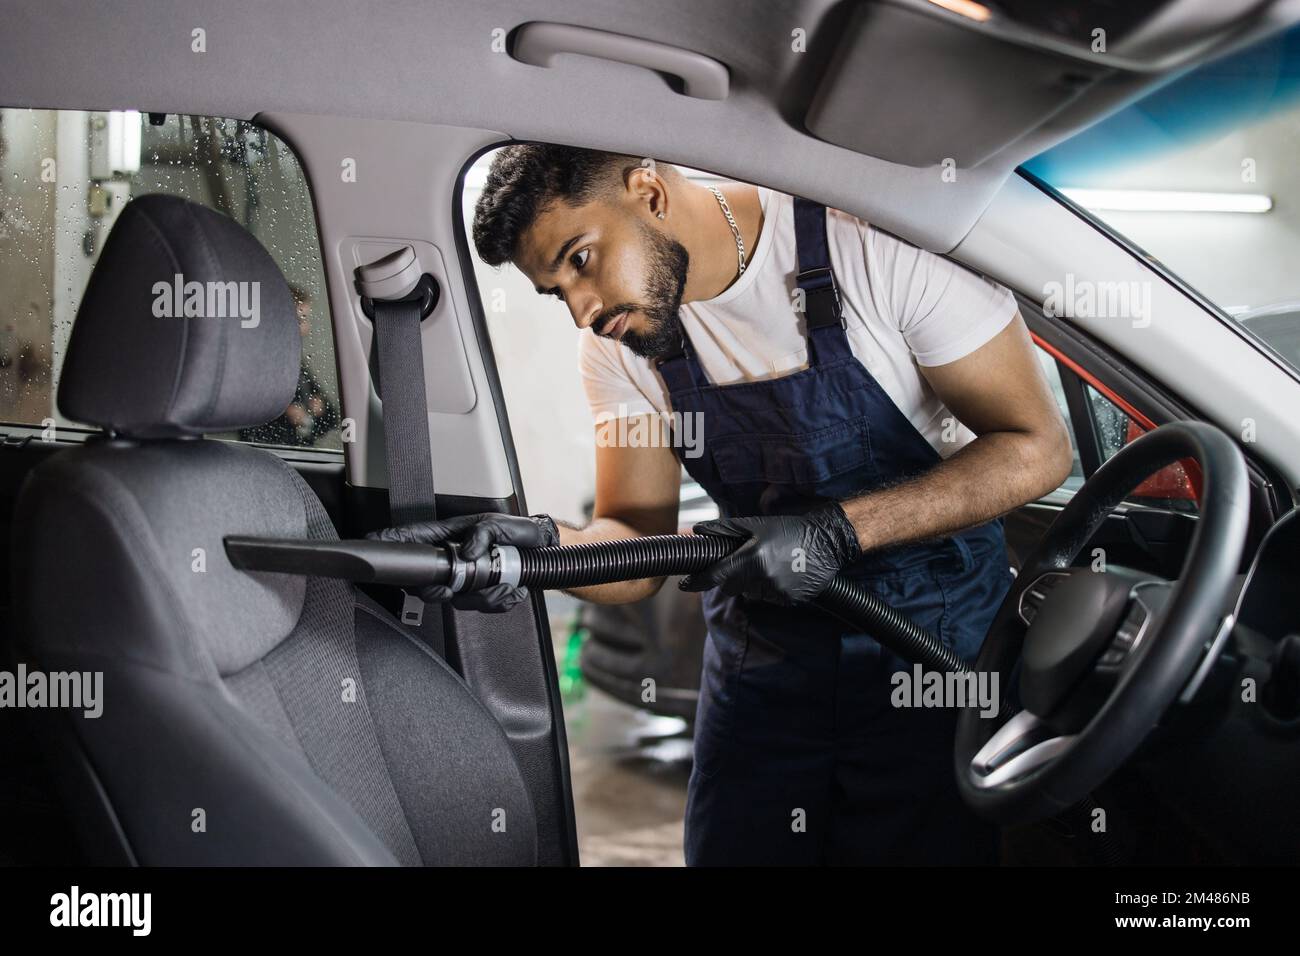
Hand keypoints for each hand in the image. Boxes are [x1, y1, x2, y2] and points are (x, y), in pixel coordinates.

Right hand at [367, 513, 558, 612]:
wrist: (543, 549)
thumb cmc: (518, 532)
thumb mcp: (499, 523)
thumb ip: (482, 534)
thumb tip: (467, 552)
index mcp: (448, 537)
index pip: (412, 542)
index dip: (391, 546)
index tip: (376, 546)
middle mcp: (452, 560)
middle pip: (425, 582)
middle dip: (436, 591)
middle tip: (450, 589)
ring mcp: (465, 579)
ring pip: (456, 600)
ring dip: (481, 598)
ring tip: (503, 586)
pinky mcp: (482, 594)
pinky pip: (482, 607)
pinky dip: (499, 602)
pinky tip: (511, 591)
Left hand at [679, 505, 861, 604]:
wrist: (826, 541)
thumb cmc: (790, 529)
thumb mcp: (757, 524)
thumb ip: (725, 529)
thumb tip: (699, 530)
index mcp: (752, 559)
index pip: (716, 576)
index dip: (698, 581)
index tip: (684, 584)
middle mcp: (763, 579)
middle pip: (733, 587)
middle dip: (732, 577)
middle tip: (745, 561)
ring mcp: (778, 592)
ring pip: (752, 594)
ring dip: (753, 583)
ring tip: (770, 563)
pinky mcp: (791, 600)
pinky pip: (771, 598)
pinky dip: (771, 588)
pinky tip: (782, 572)